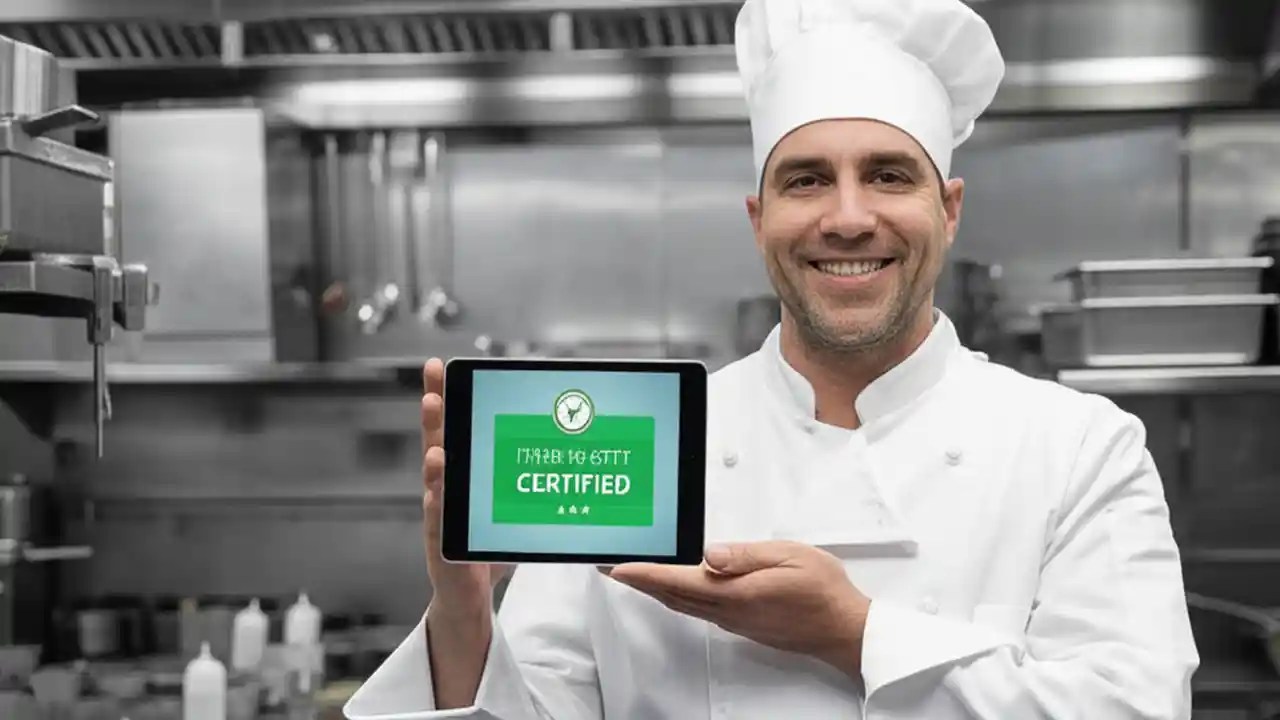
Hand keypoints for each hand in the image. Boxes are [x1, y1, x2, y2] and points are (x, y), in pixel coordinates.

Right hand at [420, 358, 510, 617]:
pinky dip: (438, 509)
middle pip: (436, 446)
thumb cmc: (486, 548)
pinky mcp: (440, 548)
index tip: (440, 366)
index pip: (452, 428)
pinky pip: (439, 526)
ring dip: (435, 466)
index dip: (445, 397)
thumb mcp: (510, 506)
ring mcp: (438, 518)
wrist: (468, 598)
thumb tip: (566, 448)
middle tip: (431, 393)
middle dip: (432, 420)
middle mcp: (444, 490)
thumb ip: (526, 479)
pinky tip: (436, 496)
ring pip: (435, 486)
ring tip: (438, 450)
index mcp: (461, 475)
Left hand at [607, 541, 870, 677]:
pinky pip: (700, 609)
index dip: (644, 574)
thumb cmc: (824, 591)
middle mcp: (730, 612)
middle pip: (673, 596)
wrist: (845, 630)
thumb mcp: (789, 556)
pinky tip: (677, 587)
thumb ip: (745, 556)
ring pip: (684, 605)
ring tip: (636, 573)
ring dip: (656, 590)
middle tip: (613, 567)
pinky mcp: (743, 624)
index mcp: (737, 593)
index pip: (678, 581)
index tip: (617, 568)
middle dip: (640, 581)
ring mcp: (735, 621)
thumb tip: (709, 554)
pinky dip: (679, 596)